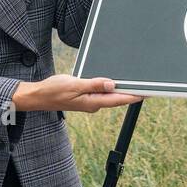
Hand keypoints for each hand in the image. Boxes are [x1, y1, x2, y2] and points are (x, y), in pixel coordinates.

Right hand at [13, 75, 141, 112]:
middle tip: (148, 86)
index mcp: (93, 102)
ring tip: (136, 83)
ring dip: (122, 90)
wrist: (38, 96)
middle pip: (117, 98)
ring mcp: (90, 101)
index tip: (147, 92)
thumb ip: (94, 84)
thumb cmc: (54, 90)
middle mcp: (94, 103)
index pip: (118, 99)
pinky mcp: (86, 97)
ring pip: (111, 95)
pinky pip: (103, 92)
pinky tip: (116, 82)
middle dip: (132, 92)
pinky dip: (111, 87)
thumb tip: (112, 84)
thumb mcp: (75, 85)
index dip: (134, 96)